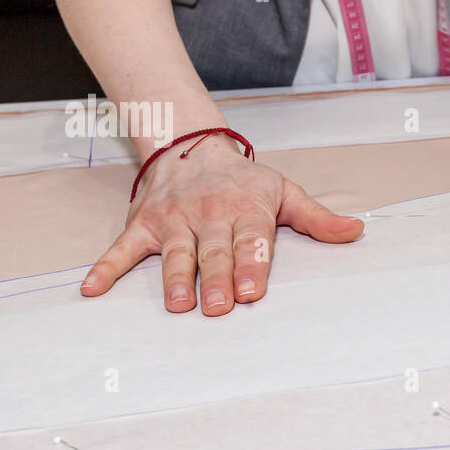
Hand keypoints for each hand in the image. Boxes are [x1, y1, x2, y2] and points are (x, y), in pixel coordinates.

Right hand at [80, 136, 363, 314]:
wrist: (190, 142)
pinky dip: (106, 268)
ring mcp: (173, 220)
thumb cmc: (244, 180)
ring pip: (174, 253)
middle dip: (216, 278)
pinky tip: (93, 290)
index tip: (250, 291)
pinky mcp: (142, 224)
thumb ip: (317, 218)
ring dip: (173, 279)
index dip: (251, 266)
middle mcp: (209, 215)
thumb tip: (356, 231)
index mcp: (247, 210)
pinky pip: (122, 248)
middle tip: (217, 307)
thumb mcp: (284, 191)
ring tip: (177, 305)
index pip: (251, 241)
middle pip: (213, 252)